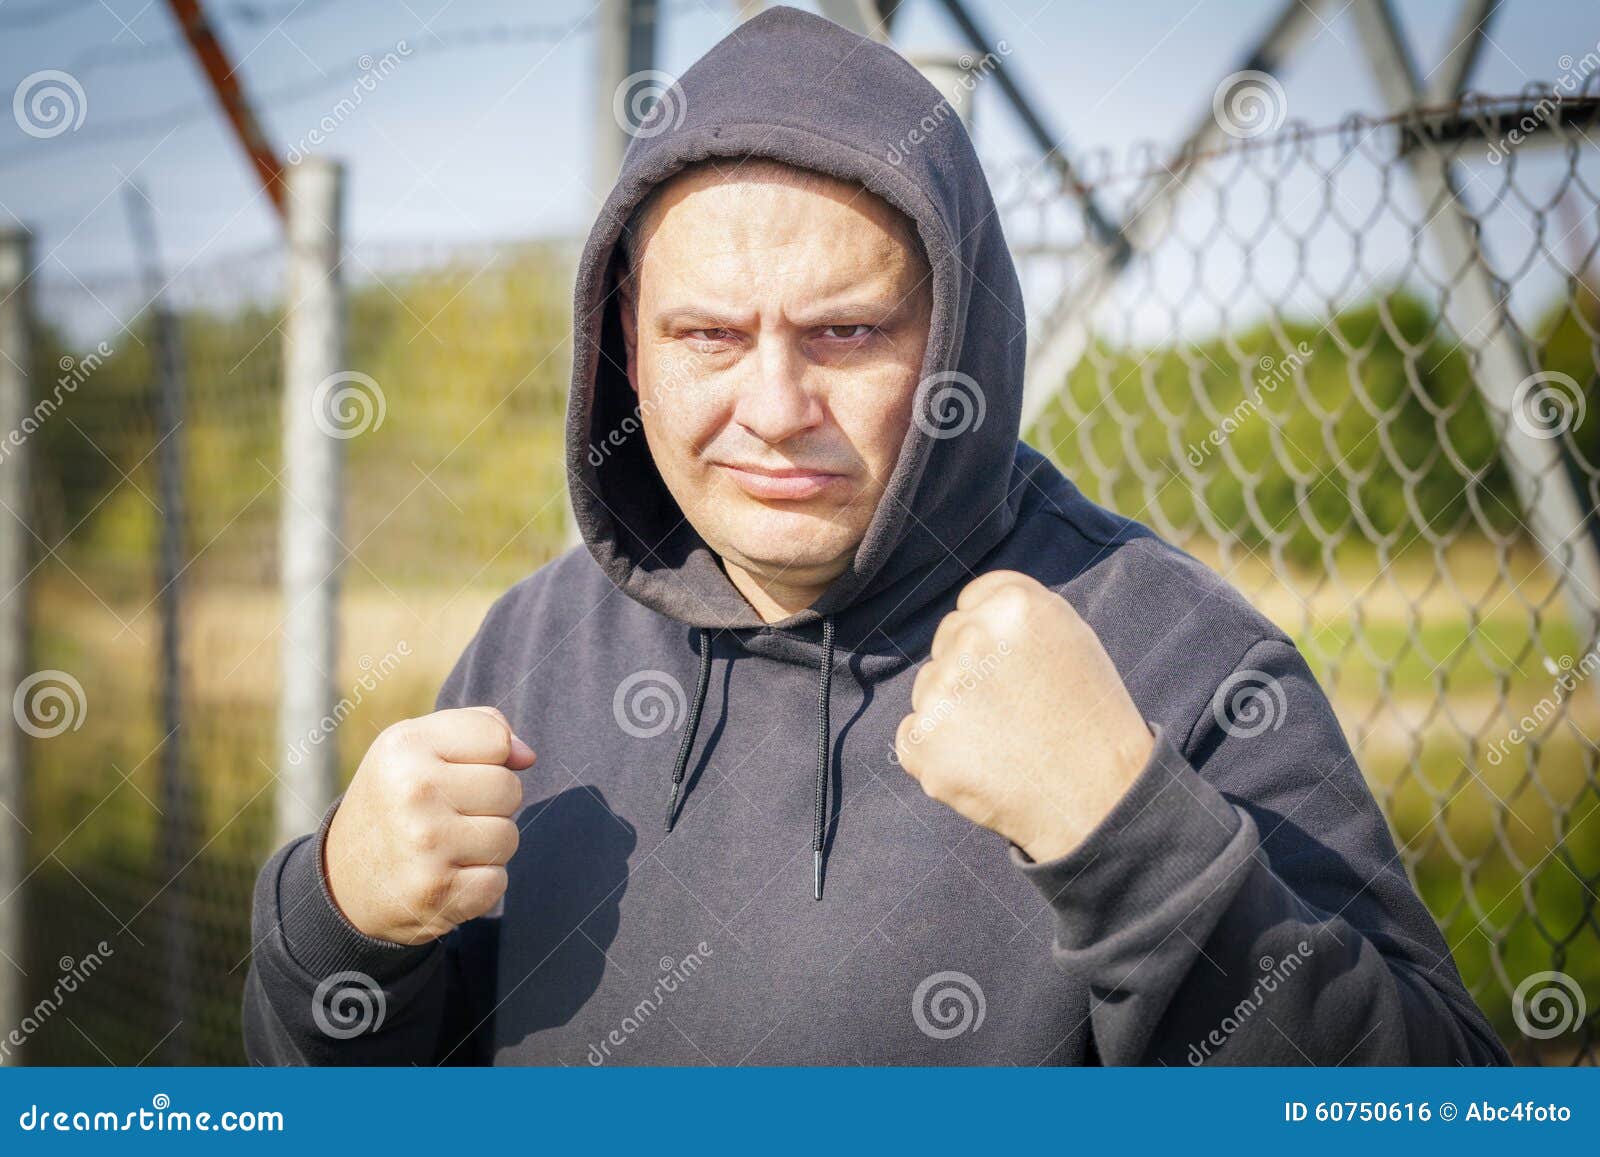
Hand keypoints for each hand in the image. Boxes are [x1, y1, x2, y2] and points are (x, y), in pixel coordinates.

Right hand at [325, 706, 535, 944]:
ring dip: (487, 845)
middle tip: (449, 814)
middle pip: (510, 789)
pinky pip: (497, 881)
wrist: (341, 880)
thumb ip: (480, 730)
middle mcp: (413, 792)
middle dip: (491, 804)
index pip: (496, 739)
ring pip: (508, 836)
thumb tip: (527, 756)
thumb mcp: (419, 746)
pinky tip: (444, 876)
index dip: (486, 758)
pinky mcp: (437, 893)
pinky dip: (478, 883)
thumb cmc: (397, 798)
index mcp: (405, 746)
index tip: (452, 772)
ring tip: (446, 845)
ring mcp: (425, 845)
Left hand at [894, 570, 1154, 862]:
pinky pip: (913, 736)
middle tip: (1015, 711)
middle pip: (946, 643)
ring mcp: (943, 690)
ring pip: (928, 689)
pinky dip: (938, 754)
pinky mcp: (922, 740)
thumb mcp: (1070, 639)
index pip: (971, 602)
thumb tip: (966, 613)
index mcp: (1014, 605)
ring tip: (1004, 742)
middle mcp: (973, 638)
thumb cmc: (1090, 719)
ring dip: (953, 713)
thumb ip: (1012, 616)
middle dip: (971, 673)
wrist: (1100, 798)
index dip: (993, 640)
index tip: (1015, 670)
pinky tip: (982, 767)